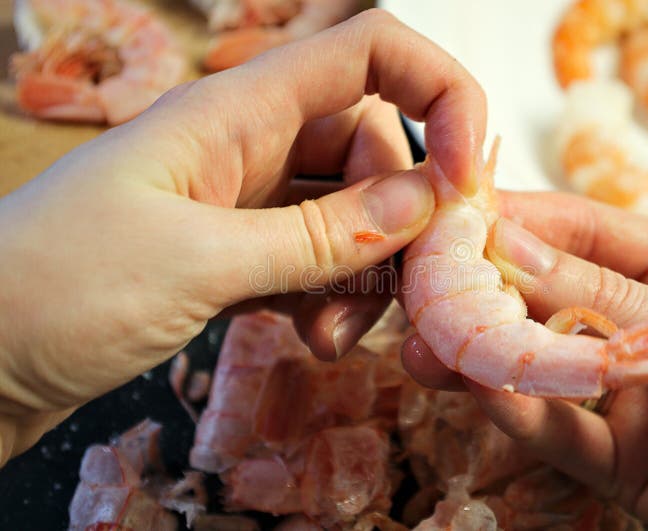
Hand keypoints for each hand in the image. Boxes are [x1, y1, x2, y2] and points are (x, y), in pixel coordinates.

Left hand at [0, 9, 486, 464]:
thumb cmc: (55, 287)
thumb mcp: (196, 261)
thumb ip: (316, 234)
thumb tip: (424, 200)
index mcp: (236, 109)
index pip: (369, 52)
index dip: (438, 94)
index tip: (463, 176)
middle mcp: (251, 143)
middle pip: (373, 148)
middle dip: (399, 220)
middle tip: (398, 295)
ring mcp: (246, 201)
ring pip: (350, 212)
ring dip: (365, 274)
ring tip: (331, 339)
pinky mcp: (238, 254)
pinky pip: (316, 259)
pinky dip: (331, 297)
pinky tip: (312, 339)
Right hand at [402, 191, 647, 527]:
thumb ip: (615, 304)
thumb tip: (516, 246)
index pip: (584, 231)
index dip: (518, 221)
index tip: (453, 218)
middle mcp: (646, 327)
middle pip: (548, 297)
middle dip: (485, 292)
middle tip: (420, 292)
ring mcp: (628, 394)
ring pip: (540, 366)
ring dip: (483, 356)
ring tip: (426, 350)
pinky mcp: (618, 459)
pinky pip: (557, 430)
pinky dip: (516, 414)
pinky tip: (479, 393)